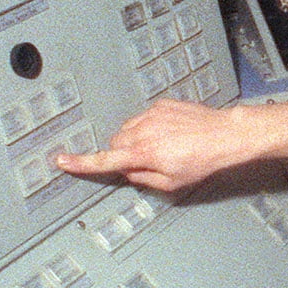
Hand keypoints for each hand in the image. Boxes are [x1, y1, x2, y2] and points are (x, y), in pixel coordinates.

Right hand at [56, 98, 251, 191]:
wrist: (225, 135)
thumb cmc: (202, 162)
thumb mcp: (172, 183)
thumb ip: (143, 180)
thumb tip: (127, 173)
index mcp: (143, 153)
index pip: (105, 160)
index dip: (81, 163)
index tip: (61, 161)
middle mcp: (143, 130)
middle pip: (115, 142)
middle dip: (122, 153)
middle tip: (144, 163)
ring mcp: (152, 114)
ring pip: (128, 128)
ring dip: (135, 139)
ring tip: (162, 147)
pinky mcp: (162, 104)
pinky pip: (144, 117)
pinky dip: (149, 127)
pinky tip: (170, 134)